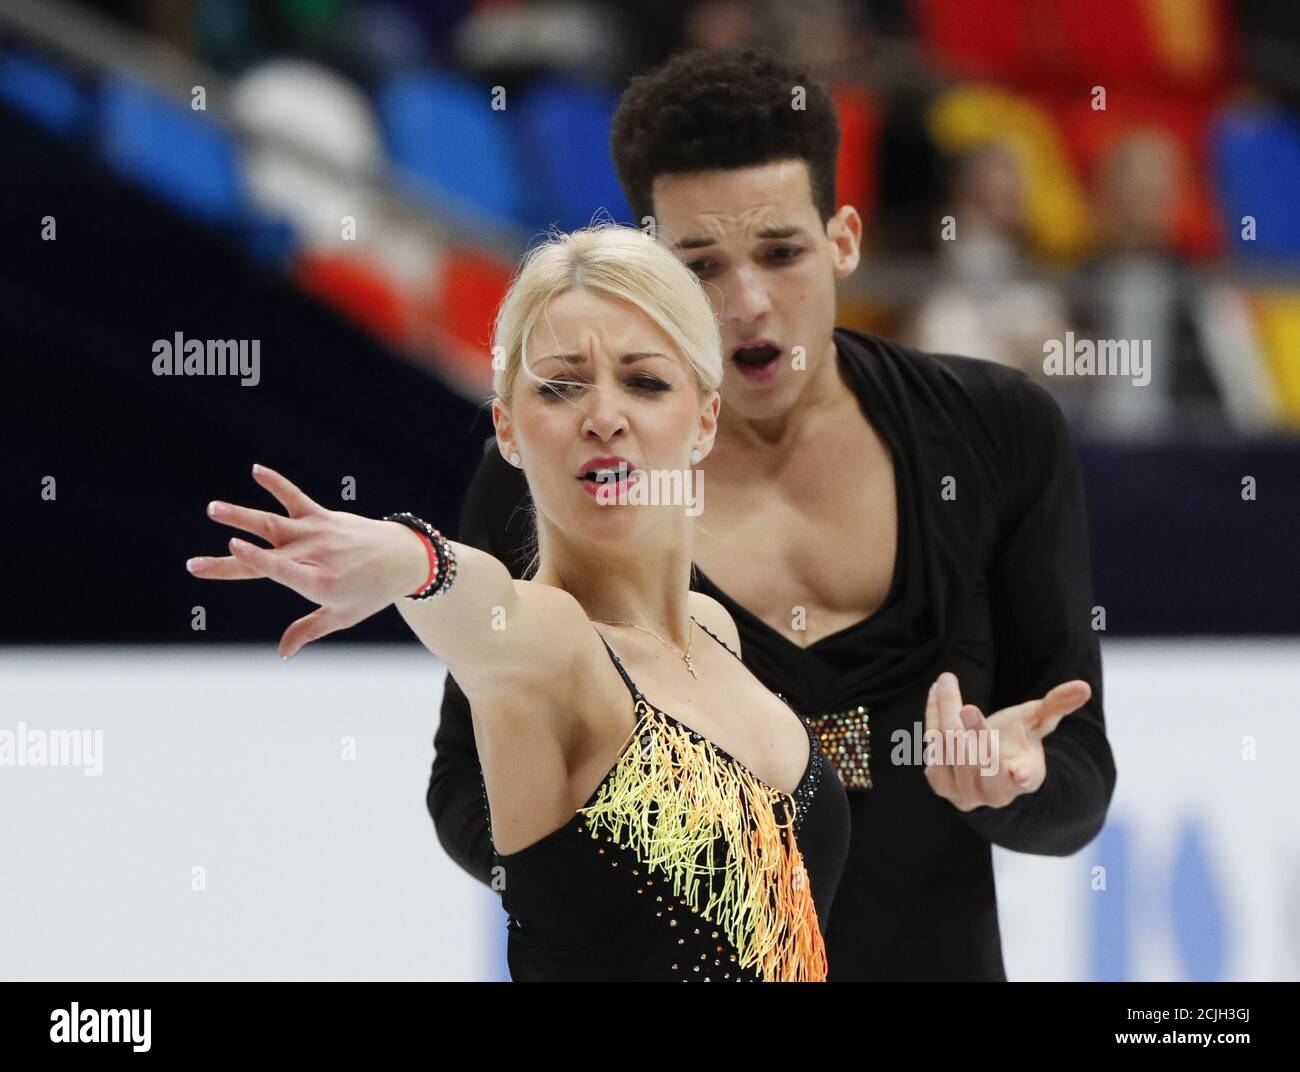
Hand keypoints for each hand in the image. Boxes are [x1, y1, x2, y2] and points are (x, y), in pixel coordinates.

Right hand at [185, 464, 428, 657]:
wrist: (404, 558)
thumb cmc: (372, 591)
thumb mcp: (343, 615)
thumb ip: (308, 630)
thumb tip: (282, 653)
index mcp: (318, 582)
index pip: (280, 570)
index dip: (256, 558)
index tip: (232, 548)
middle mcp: (314, 555)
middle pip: (264, 554)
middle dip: (229, 559)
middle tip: (194, 563)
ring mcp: (317, 533)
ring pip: (272, 523)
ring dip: (241, 515)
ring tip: (213, 509)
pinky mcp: (322, 516)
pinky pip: (295, 498)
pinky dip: (277, 483)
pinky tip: (256, 469)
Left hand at [922, 671, 1091, 810]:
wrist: (989, 759)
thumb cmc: (1019, 738)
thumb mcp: (1038, 722)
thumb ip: (1057, 705)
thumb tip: (1084, 687)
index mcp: (1025, 779)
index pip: (1023, 777)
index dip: (1022, 776)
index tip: (1019, 771)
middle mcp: (994, 792)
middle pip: (979, 762)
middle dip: (971, 732)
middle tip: (967, 705)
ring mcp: (964, 791)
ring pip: (949, 750)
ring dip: (945, 711)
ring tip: (946, 680)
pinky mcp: (940, 782)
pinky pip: (932, 746)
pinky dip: (932, 716)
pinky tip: (937, 693)